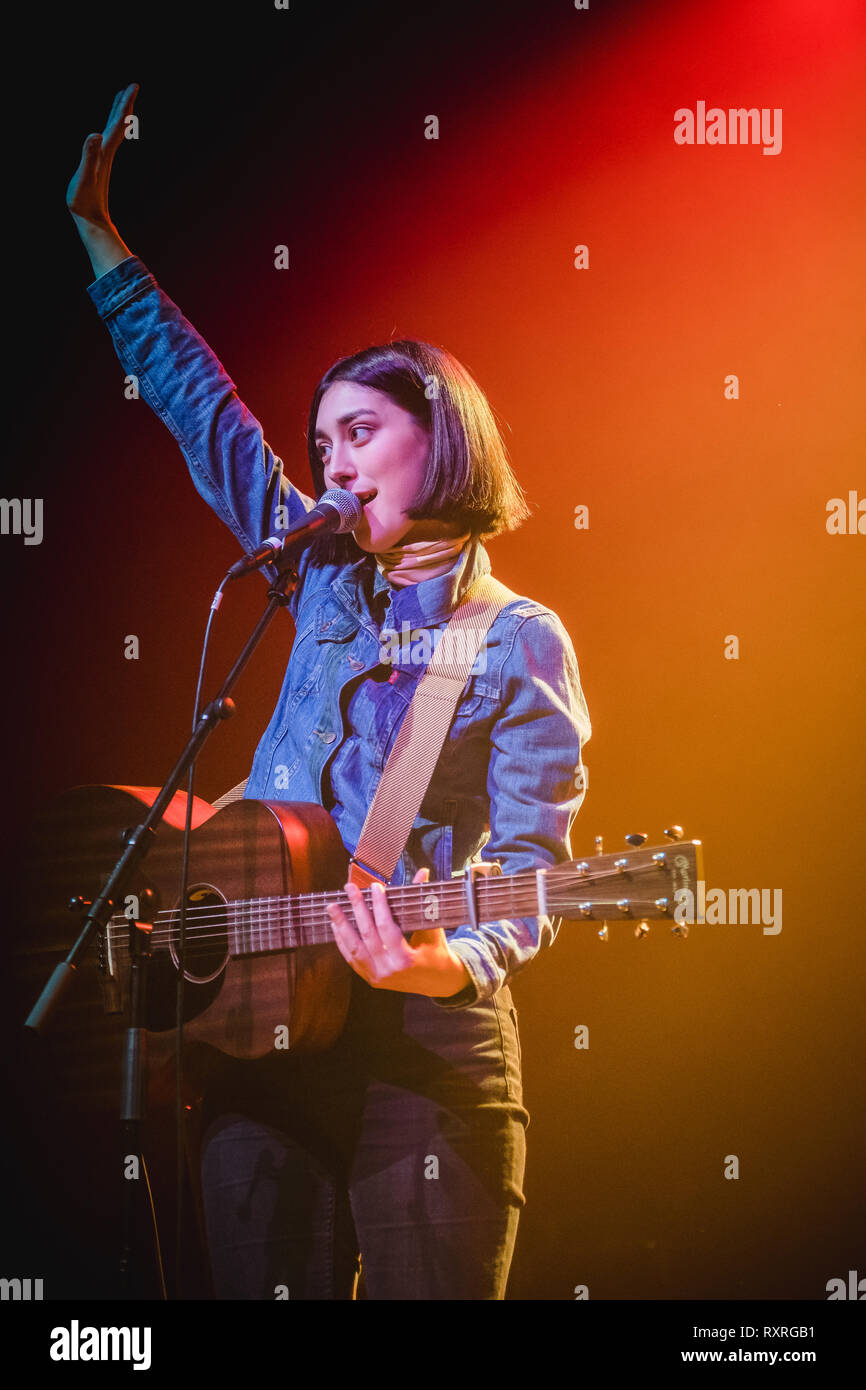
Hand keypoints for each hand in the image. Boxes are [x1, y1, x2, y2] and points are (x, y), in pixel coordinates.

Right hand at [67, 83, 138, 227]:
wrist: (91, 221)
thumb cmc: (84, 202)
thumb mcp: (83, 177)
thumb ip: (89, 155)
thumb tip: (96, 134)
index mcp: (105, 152)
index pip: (117, 123)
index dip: (124, 104)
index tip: (133, 87)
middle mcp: (107, 153)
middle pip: (119, 125)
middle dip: (125, 104)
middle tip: (132, 86)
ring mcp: (104, 159)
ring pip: (114, 132)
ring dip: (118, 115)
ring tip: (120, 101)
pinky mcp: (99, 165)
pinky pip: (107, 141)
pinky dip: (110, 129)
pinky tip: (107, 130)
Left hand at [327, 869, 471, 997]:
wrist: (438, 982)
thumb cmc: (436, 952)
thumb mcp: (432, 928)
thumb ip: (423, 900)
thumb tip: (423, 872)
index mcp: (406, 959)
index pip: (387, 927)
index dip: (379, 905)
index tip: (374, 886)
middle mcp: (389, 970)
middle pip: (367, 935)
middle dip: (357, 908)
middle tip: (349, 888)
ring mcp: (378, 977)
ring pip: (354, 949)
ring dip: (341, 926)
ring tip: (332, 907)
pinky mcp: (371, 979)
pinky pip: (352, 959)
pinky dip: (342, 942)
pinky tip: (336, 926)